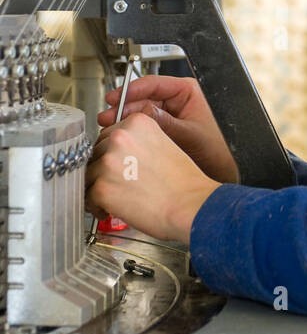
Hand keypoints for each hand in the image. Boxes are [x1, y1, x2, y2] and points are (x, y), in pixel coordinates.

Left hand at [85, 113, 221, 243]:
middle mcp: (120, 138)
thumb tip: (115, 154)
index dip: (112, 154)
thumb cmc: (184, 183)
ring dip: (98, 188)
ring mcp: (109, 162)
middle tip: (118, 185)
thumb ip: (137, 142)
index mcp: (137, 123)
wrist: (192, 206)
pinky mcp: (102, 188)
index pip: (108, 135)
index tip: (118, 166)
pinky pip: (88, 198)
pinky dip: (97, 207)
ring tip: (116, 199)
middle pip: (95, 154)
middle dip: (103, 170)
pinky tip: (112, 210)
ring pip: (88, 175)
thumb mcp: (163, 145)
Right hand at [97, 74, 238, 183]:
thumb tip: (138, 112)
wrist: (226, 172)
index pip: (154, 83)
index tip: (114, 98)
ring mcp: (172, 115)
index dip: (131, 90)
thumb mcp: (189, 135)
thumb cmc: (219, 151)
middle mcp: (179, 100)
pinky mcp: (166, 129)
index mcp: (189, 92)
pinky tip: (123, 138)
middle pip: (144, 98)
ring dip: (126, 121)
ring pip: (142, 113)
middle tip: (107, 118)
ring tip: (110, 129)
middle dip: (124, 109)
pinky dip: (134, 131)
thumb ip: (163, 123)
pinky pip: (146, 126)